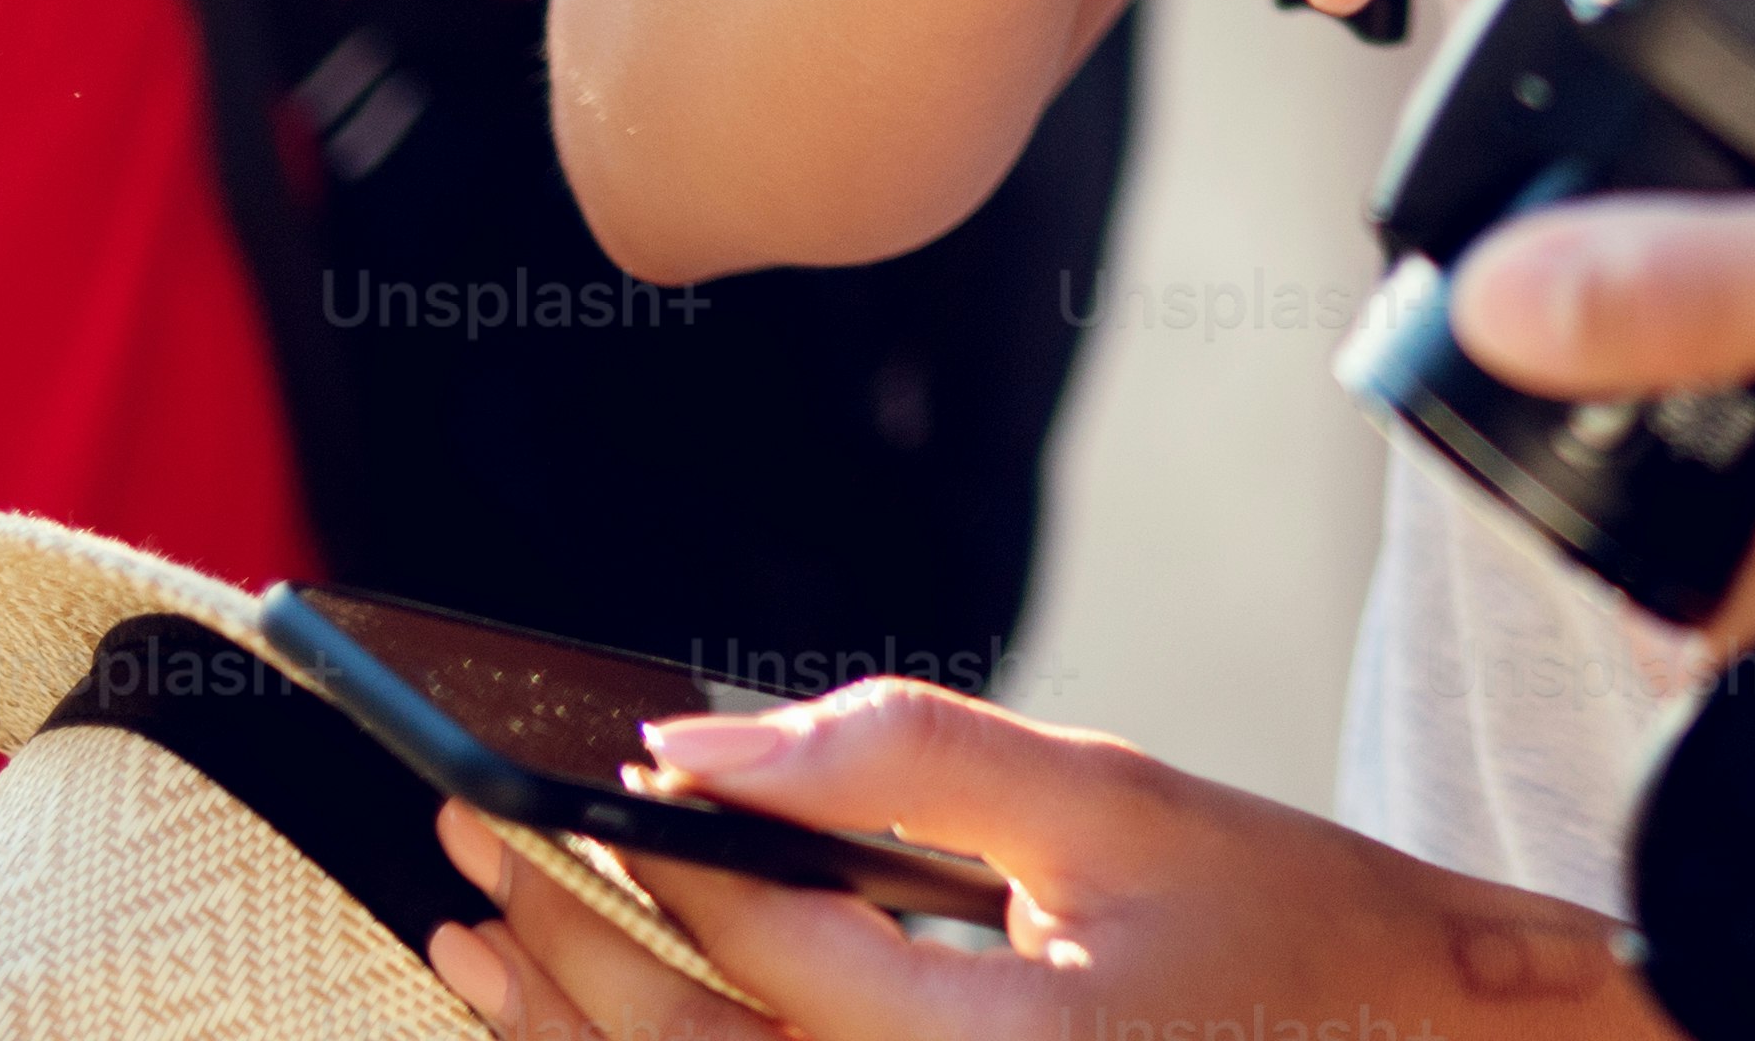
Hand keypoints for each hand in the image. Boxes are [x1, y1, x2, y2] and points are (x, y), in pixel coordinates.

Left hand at [411, 691, 1649, 1039]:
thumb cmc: (1288, 927)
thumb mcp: (1113, 802)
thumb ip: (905, 758)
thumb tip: (709, 742)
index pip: (770, 955)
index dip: (646, 865)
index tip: (534, 794)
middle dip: (564, 959)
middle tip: (466, 859)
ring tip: (486, 958)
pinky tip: (606, 1034)